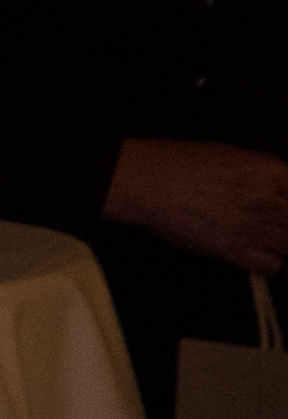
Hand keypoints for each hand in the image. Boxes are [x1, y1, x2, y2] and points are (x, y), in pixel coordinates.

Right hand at [104, 138, 287, 272]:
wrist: (145, 181)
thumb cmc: (177, 163)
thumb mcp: (230, 155)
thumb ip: (264, 174)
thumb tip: (281, 187)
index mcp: (267, 171)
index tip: (286, 210)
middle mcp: (266, 199)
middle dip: (287, 225)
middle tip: (275, 225)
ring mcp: (252, 226)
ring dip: (281, 243)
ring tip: (261, 235)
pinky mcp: (234, 250)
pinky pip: (271, 264)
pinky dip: (267, 261)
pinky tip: (252, 249)